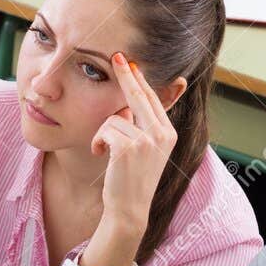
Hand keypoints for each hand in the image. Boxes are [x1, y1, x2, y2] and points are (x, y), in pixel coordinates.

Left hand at [84, 54, 178, 265]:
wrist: (129, 210)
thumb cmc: (130, 179)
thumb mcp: (143, 150)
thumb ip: (141, 125)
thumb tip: (131, 98)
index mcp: (167, 133)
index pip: (151, 99)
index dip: (139, 80)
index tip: (130, 63)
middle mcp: (162, 134)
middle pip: (139, 95)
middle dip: (126, 75)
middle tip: (116, 55)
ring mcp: (147, 141)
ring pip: (114, 118)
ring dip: (102, 134)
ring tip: (105, 152)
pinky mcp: (129, 148)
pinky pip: (105, 129)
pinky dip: (97, 142)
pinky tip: (100, 155)